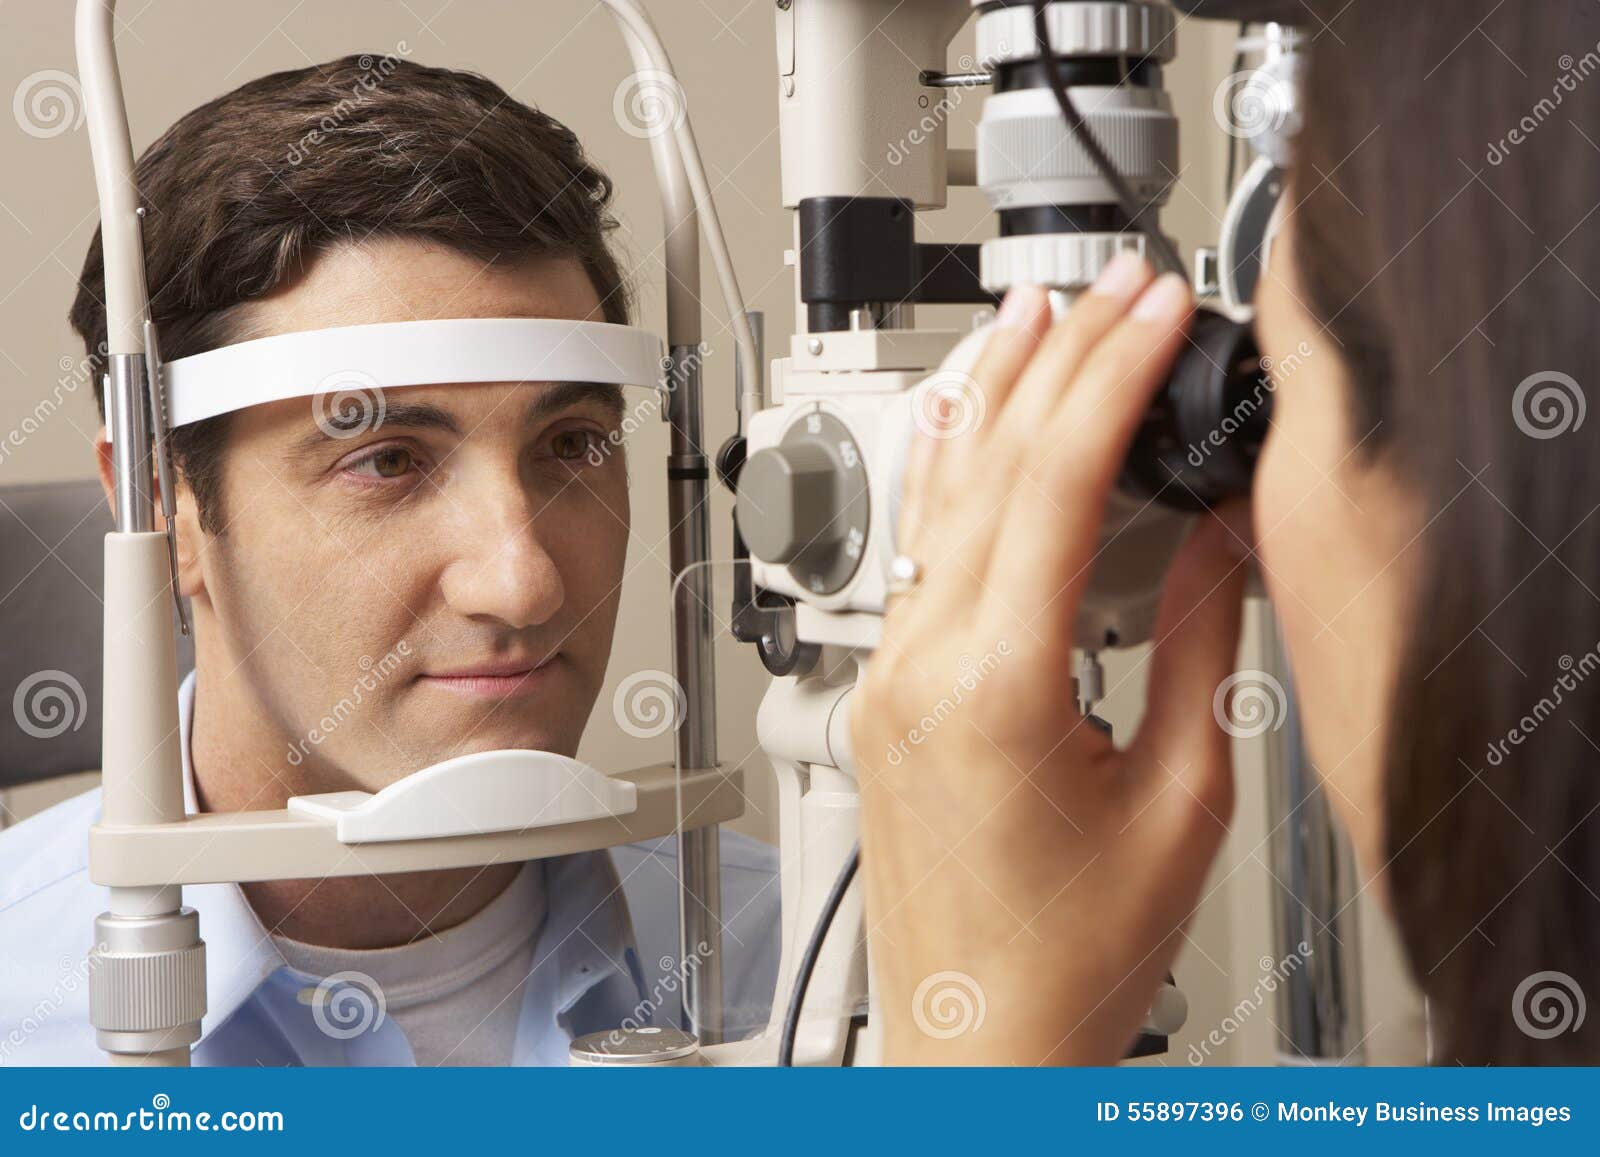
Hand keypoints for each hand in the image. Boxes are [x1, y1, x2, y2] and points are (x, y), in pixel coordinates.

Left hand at [851, 255, 1252, 1064]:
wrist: (973, 1031)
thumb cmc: (1065, 954)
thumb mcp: (1178, 800)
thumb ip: (1191, 646)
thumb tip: (1216, 541)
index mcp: (993, 688)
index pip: (1053, 485)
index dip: (1108, 381)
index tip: (1152, 314)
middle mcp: (919, 667)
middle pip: (987, 470)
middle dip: (1058, 363)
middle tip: (1111, 291)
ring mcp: (886, 677)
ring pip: (936, 501)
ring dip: (990, 397)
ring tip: (1030, 318)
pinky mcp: (883, 693)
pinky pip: (914, 554)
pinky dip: (949, 474)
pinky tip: (961, 427)